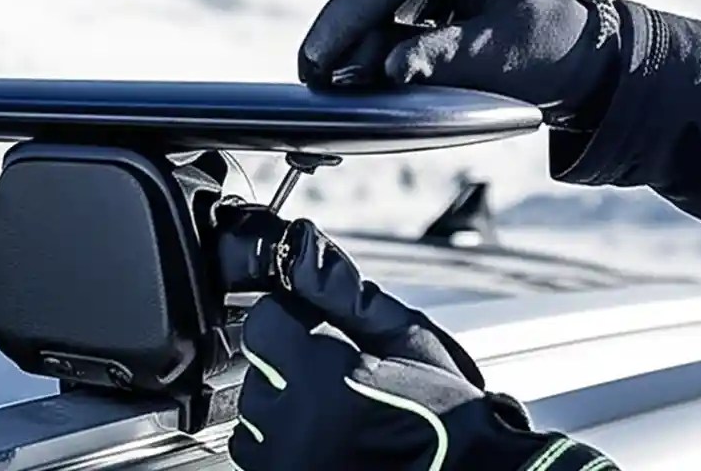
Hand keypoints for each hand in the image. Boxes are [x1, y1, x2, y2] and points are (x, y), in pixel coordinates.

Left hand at [217, 206, 616, 470]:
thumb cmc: (446, 417)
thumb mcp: (407, 339)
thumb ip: (348, 296)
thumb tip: (306, 251)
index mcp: (320, 381)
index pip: (264, 322)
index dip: (290, 315)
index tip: (313, 323)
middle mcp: (291, 428)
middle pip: (257, 368)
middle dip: (291, 362)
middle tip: (338, 372)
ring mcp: (285, 464)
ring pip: (254, 415)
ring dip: (284, 404)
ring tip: (334, 408)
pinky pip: (261, 455)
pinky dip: (284, 441)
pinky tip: (326, 435)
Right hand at [297, 0, 621, 129]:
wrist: (590, 70)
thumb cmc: (556, 51)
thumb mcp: (499, 55)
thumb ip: (440, 58)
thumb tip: (386, 69)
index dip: (344, 15)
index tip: (318, 55)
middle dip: (341, 34)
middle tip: (313, 76)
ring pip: (375, 9)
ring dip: (353, 47)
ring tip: (332, 85)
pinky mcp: (434, 8)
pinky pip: (389, 26)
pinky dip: (372, 53)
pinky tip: (359, 81)